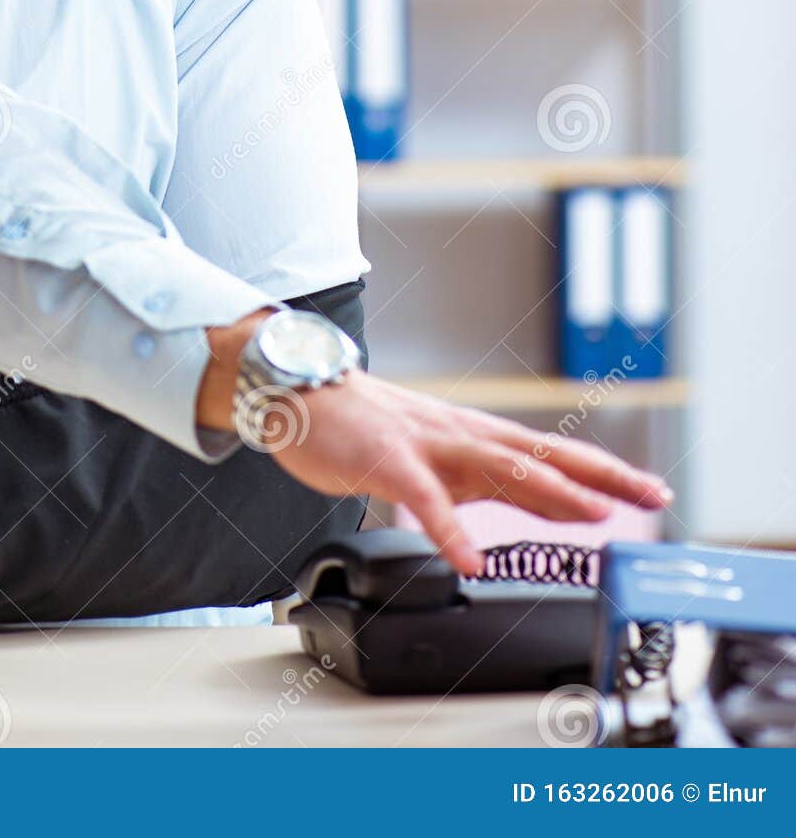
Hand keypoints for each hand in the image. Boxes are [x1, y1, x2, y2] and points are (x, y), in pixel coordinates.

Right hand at [199, 310, 673, 575]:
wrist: (298, 393)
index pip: (552, 455)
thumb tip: (524, 512)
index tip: (652, 490)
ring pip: (499, 466)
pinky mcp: (387, 460)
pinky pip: (424, 500)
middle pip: (543, 454)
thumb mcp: (433, 459)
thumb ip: (478, 483)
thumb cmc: (361, 430)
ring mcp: (426, 445)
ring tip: (591, 513)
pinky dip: (449, 529)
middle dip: (602, 475)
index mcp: (473, 440)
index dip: (603, 472)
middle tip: (654, 493)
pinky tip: (468, 558)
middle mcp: (461, 437)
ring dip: (549, 490)